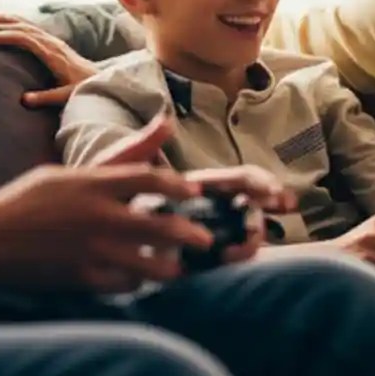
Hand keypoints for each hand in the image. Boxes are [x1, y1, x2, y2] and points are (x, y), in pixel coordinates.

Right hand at [0, 12, 96, 107]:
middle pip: (18, 23)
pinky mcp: (49, 42)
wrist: (100, 81)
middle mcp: (50, 41)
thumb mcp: (66, 96)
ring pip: (21, 22)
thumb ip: (46, 97)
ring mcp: (50, 39)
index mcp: (51, 51)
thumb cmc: (84, 89)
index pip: (21, 37)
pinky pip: (25, 27)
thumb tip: (23, 99)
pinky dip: (8, 22)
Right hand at [0, 162, 211, 293]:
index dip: (181, 187)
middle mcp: (98, 216)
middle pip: (164, 226)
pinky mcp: (84, 279)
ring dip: (172, 266)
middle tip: (205, 238)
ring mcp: (92, 251)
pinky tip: (142, 277)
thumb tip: (167, 122)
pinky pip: (127, 285)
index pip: (154, 179)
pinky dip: (140, 282)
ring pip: (152, 265)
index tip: (194, 193)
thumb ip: (125, 153)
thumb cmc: (27, 201)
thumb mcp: (71, 171)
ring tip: (179, 265)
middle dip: (191, 235)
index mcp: (95, 183)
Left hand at [93, 120, 293, 265]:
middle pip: (246, 203)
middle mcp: (204, 208)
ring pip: (238, 231)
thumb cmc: (108, 194)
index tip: (275, 190)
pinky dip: (231, 255)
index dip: (259, 182)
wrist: (88, 227)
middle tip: (286, 206)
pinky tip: (229, 256)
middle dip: (268, 204)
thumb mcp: (125, 168)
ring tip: (249, 236)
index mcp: (195, 185)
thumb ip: (145, 146)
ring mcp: (201, 232)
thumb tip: (164, 118)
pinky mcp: (192, 256)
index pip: (235, 180)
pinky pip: (219, 256)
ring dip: (250, 233)